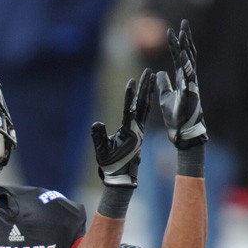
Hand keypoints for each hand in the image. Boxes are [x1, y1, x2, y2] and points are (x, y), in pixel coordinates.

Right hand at [91, 68, 152, 187]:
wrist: (123, 176)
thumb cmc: (111, 164)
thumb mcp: (102, 152)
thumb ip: (98, 137)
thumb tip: (97, 123)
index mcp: (129, 132)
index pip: (129, 110)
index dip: (130, 96)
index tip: (132, 82)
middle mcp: (138, 128)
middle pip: (142, 104)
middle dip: (145, 87)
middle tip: (148, 71)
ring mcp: (140, 129)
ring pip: (145, 106)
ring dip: (148, 91)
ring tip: (150, 77)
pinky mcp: (139, 130)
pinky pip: (144, 112)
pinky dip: (146, 101)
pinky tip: (147, 94)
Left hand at [158, 19, 207, 149]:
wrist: (182, 132)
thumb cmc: (176, 117)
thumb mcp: (165, 97)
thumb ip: (164, 84)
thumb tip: (159, 73)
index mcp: (182, 79)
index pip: (178, 57)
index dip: (175, 44)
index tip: (171, 30)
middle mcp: (188, 79)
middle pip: (187, 55)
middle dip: (185, 39)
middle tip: (184, 22)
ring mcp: (191, 85)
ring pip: (189, 62)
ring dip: (186, 47)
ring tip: (183, 33)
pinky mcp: (190, 93)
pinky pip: (188, 76)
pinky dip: (185, 64)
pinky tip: (182, 54)